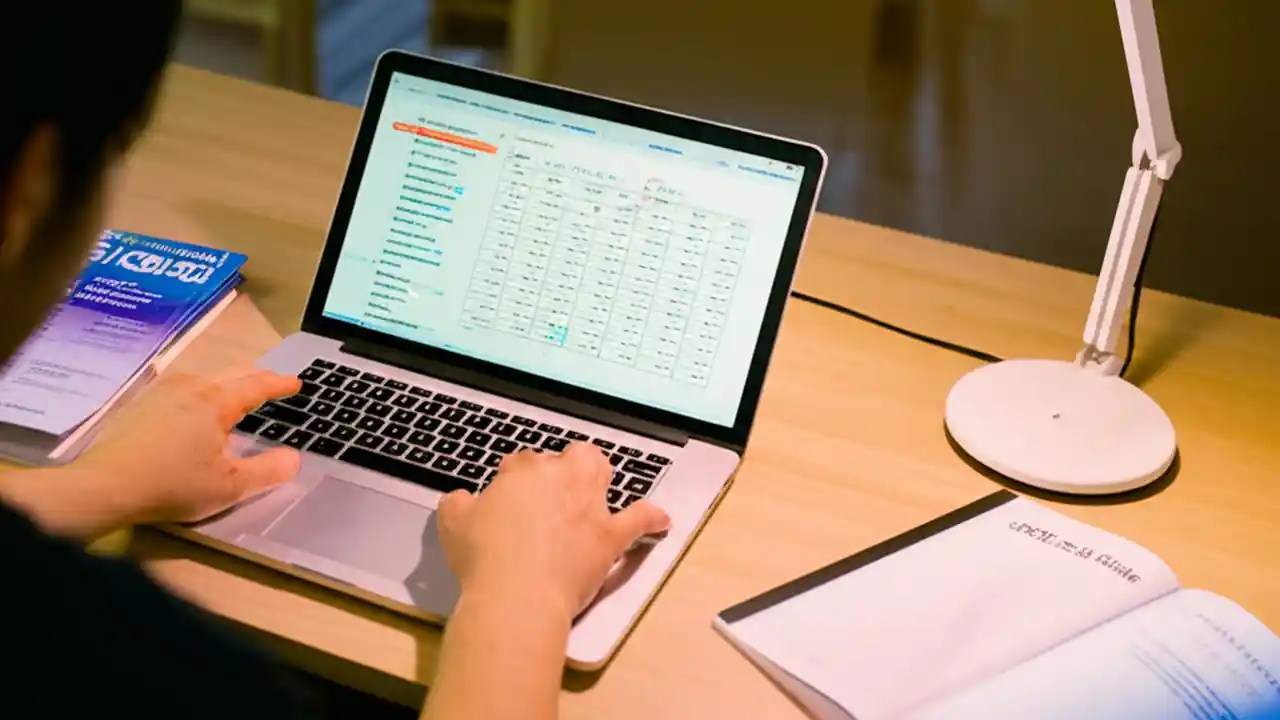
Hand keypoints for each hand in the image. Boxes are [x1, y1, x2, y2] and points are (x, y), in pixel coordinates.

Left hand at [80, 368, 302, 523]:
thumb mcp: (229, 487)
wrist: (104, 485)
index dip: (280, 384)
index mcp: (217, 402)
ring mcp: (163, 390)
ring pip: (207, 378)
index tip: (295, 383)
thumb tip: (294, 458)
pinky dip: (201, 393)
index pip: (258, 384)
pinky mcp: (142, 402)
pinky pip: (183, 387)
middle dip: (257, 378)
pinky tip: (195, 411)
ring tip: (236, 400)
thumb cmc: (172, 485)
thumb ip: (268, 471)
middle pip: (234, 373)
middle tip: (272, 387)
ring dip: (227, 385)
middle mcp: (192, 386)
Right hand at [436, 443, 670, 619]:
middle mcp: (561, 480)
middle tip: (552, 486)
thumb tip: (459, 500)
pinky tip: (661, 520)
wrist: (517, 593)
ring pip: (602, 472)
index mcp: (524, 472)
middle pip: (569, 456)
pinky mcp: (610, 536)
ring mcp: (590, 506)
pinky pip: (639, 519)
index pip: (521, 463)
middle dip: (563, 464)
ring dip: (599, 475)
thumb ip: (457, 504)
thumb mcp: (452, 523)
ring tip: (594, 484)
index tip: (509, 496)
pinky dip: (651, 519)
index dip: (515, 479)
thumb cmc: (484, 558)